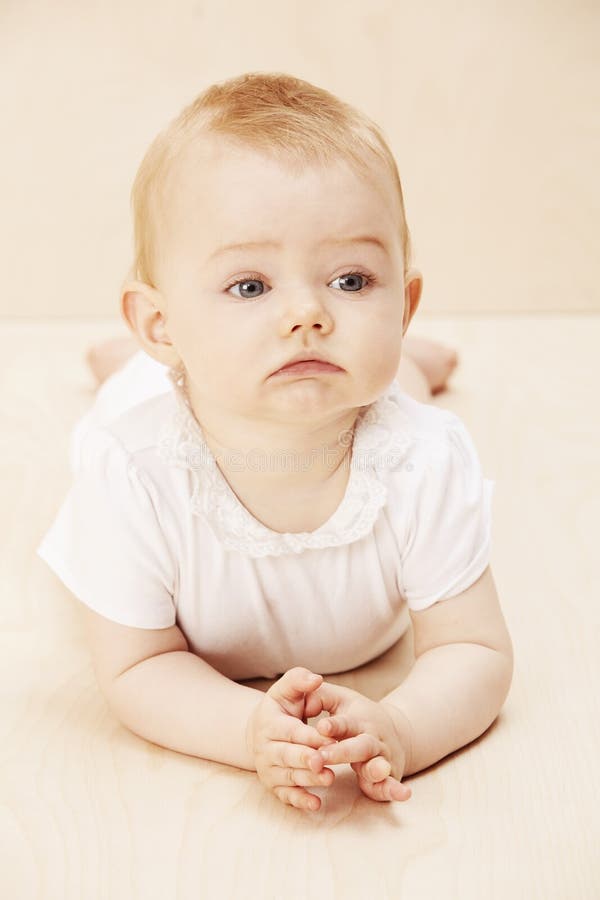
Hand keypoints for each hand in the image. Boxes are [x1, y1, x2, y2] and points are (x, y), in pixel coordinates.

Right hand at [245, 667, 337, 810]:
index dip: (310, 735)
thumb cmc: (281, 707)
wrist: (261, 731)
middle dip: (306, 759)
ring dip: (308, 779)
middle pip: (287, 755)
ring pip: (289, 776)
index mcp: (269, 723)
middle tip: (325, 762)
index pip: (291, 730)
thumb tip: (317, 679)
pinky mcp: (273, 785)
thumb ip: (300, 680)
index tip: (330, 738)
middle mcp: (265, 748)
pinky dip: (300, 800)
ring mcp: (268, 769)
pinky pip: (286, 795)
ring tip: (329, 779)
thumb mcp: (287, 689)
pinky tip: (316, 804)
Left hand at [309, 681, 412, 802]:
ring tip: (376, 770)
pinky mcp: (388, 777)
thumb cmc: (355, 715)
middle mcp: (371, 738)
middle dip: (341, 752)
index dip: (333, 725)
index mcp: (357, 719)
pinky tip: (402, 794)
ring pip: (377, 765)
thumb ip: (320, 698)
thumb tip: (303, 703)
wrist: (393, 731)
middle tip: (321, 757)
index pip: (343, 722)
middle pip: (358, 746)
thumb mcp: (339, 700)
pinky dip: (394, 790)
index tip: (321, 727)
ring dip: (376, 769)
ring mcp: (381, 758)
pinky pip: (390, 785)